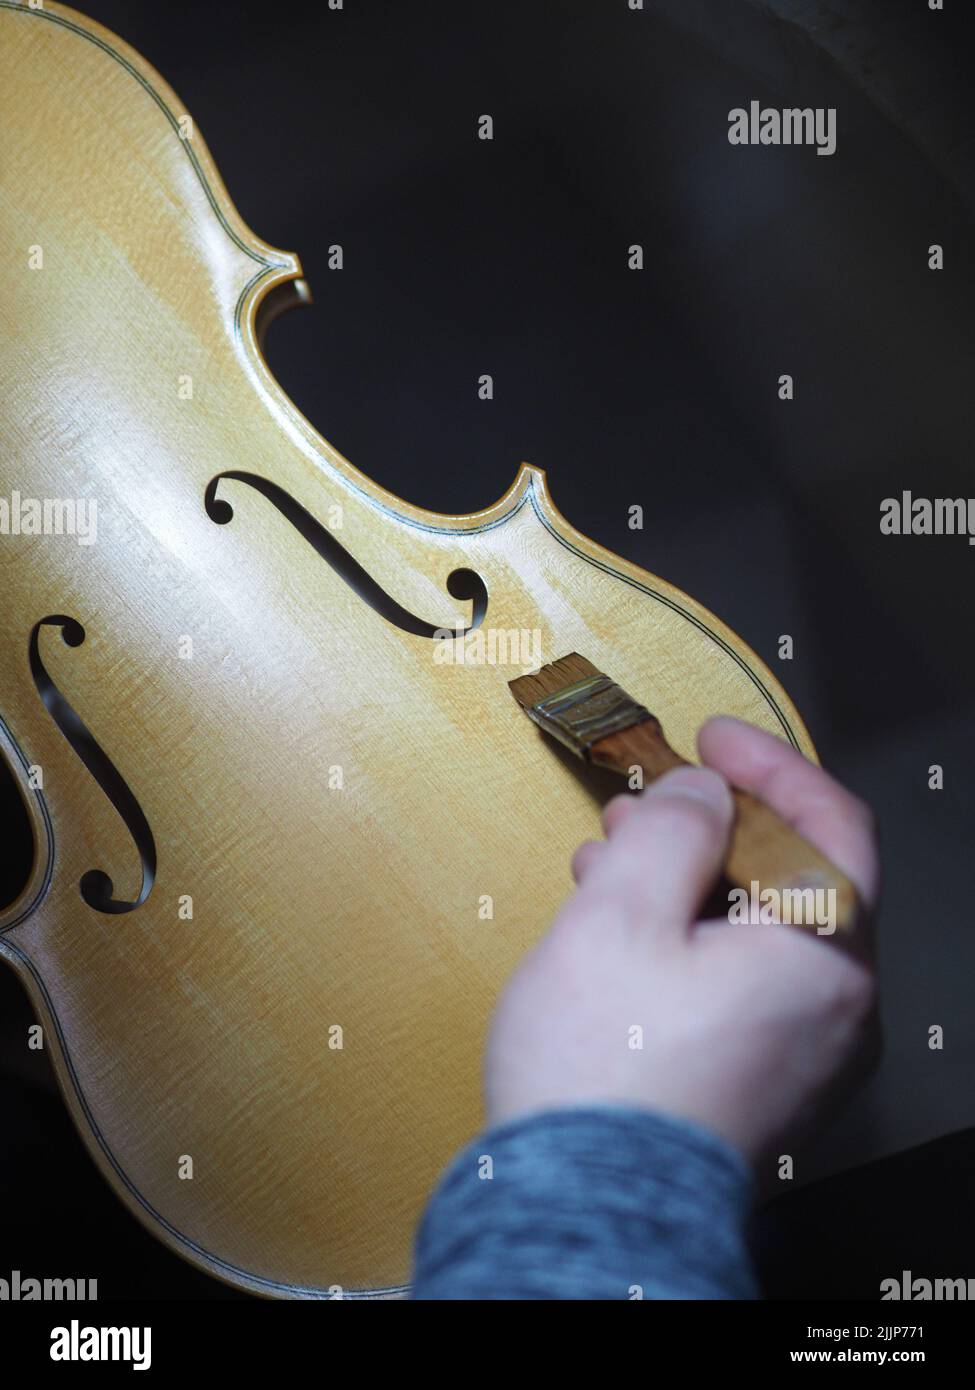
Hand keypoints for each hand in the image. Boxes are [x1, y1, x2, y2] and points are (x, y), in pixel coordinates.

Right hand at [485, 717, 879, 1163]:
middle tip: (644, 803)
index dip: (773, 764)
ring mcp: (805, 1056)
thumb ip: (672, 827)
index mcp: (825, 959)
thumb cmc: (602, 1073)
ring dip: (690, 881)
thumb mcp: (621, 912)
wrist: (584, 1216)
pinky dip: (692, 937)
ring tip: (610, 862)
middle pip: (795, 878)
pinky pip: (744, 981)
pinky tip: (622, 928)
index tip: (712, 737)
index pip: (834, 825)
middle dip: (712, 827)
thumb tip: (704, 793)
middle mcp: (837, 1011)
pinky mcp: (763, 1085)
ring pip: (761, 930)